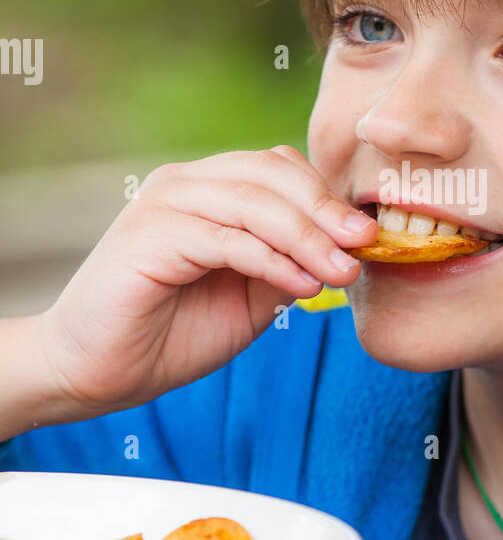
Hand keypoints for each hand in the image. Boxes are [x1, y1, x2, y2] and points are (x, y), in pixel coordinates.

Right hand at [29, 146, 377, 421]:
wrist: (97, 372)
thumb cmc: (171, 333)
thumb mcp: (250, 298)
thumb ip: (288, 266)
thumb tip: (346, 251)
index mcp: (209, 189)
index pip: (280, 168)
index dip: (328, 196)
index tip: (369, 235)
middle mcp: (184, 184)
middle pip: (271, 172)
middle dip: (326, 208)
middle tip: (365, 242)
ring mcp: (162, 204)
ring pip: (253, 202)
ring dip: (307, 236)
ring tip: (342, 269)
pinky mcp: (147, 236)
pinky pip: (225, 239)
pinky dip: (271, 260)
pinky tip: (302, 285)